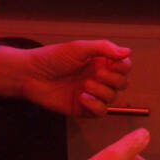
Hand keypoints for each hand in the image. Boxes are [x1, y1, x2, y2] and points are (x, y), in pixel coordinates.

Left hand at [18, 39, 132, 117]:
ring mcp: (92, 94)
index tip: (112, 63)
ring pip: (112, 98)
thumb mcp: (79, 48)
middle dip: (112, 79)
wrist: (31, 75)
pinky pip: (100, 111)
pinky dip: (95, 105)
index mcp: (100, 62)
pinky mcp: (83, 109)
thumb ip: (104, 48)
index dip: (122, 66)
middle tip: (95, 73)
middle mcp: (98, 78)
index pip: (124, 66)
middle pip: (122, 83)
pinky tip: (82, 97)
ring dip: (102, 91)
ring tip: (84, 85)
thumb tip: (127, 51)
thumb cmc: (53, 58)